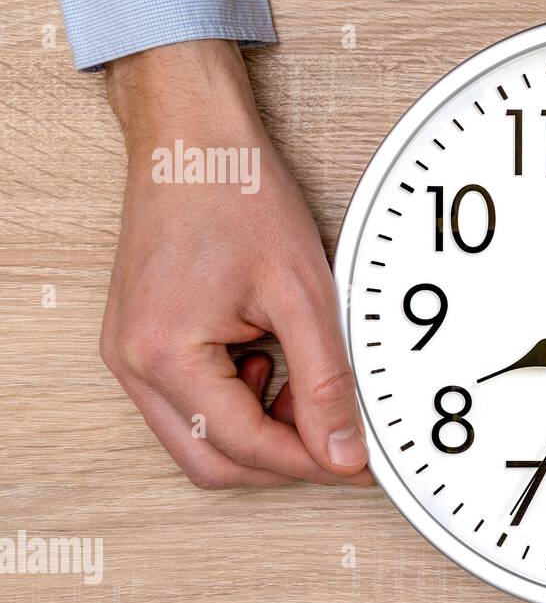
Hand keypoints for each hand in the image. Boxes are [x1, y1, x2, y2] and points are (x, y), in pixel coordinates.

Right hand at [99, 40, 371, 488]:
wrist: (195, 138)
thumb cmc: (239, 195)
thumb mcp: (303, 294)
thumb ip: (324, 381)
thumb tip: (341, 453)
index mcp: (165, 354)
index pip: (243, 447)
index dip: (310, 463)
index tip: (357, 465)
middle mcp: (133, 363)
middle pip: (210, 461)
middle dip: (281, 460)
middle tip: (339, 442)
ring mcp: (130, 354)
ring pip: (197, 439)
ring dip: (259, 432)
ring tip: (306, 388)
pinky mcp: (142, 342)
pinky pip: (190, 404)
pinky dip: (238, 403)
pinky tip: (273, 364)